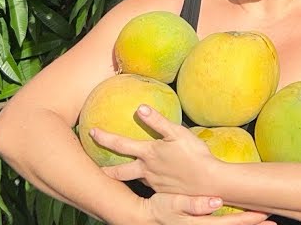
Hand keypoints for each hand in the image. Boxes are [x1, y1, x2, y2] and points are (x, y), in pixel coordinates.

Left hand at [91, 104, 216, 194]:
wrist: (209, 183)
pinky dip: (146, 181)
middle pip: (120, 171)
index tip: (91, 132)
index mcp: (148, 154)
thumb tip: (140, 107)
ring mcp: (154, 183)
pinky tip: (152, 179)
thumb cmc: (194, 155)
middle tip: (98, 169)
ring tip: (121, 174)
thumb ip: (157, 121)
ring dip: (126, 176)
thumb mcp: (177, 133)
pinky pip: (150, 186)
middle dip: (107, 170)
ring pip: (135, 180)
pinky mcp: (164, 193)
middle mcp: (147, 170)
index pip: (120, 144)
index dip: (104, 137)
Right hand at [140, 193, 272, 224]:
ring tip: (263, 222)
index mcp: (201, 224)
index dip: (249, 220)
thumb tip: (216, 202)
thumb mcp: (172, 203)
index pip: (231, 223)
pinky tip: (243, 222)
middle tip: (273, 221)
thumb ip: (193, 203)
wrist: (145, 217)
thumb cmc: (158, 208)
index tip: (265, 215)